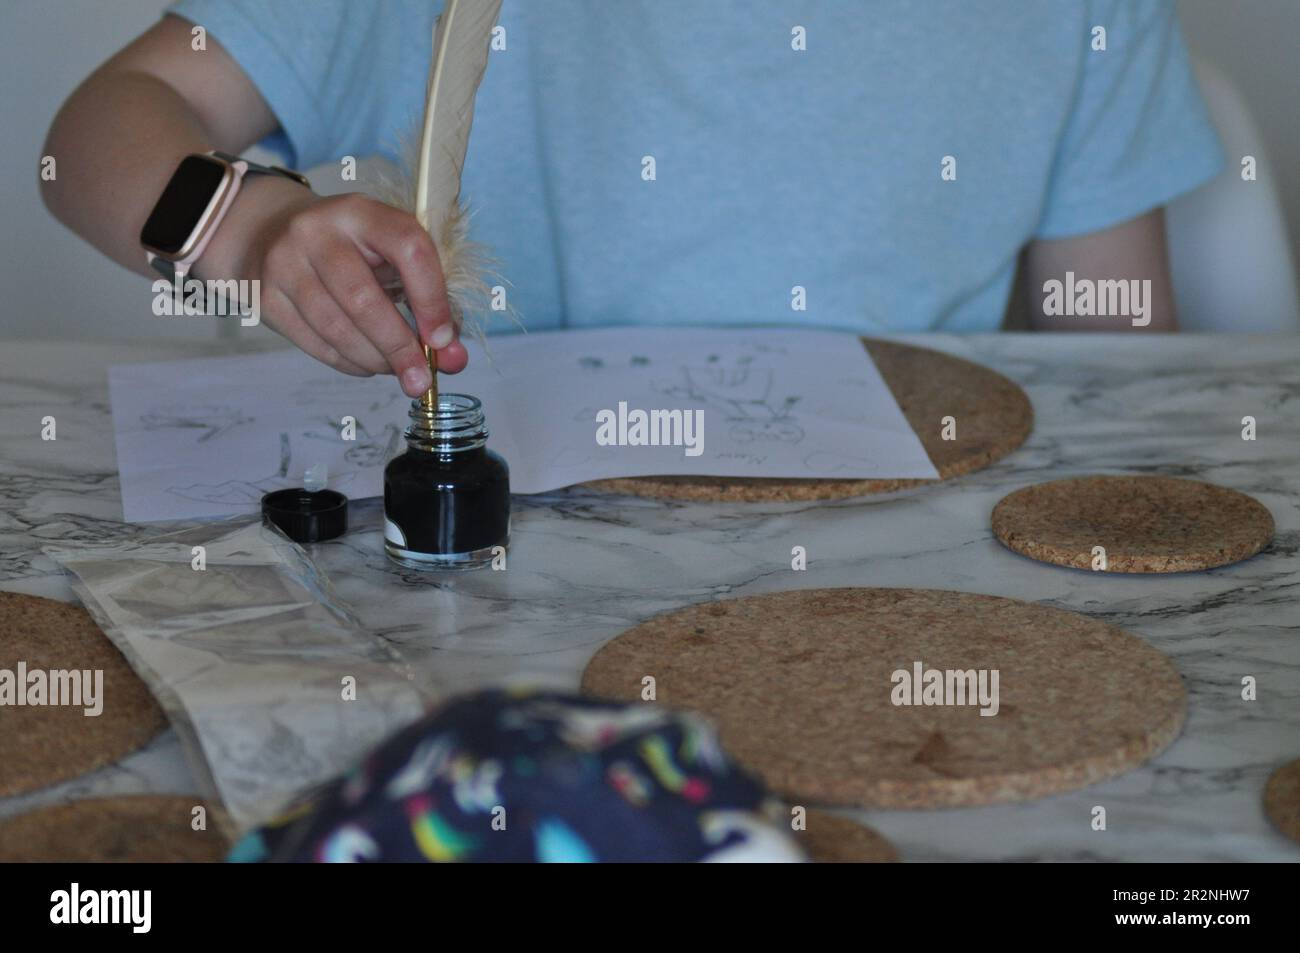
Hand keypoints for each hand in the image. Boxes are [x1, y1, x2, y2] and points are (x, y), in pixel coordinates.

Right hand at [199, 176, 468, 395]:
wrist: (269, 232)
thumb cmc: (350, 249)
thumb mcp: (389, 255)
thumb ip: (428, 302)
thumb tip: (452, 359)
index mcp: (362, 212)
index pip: (408, 247)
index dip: (431, 298)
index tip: (442, 339)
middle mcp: (317, 231)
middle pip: (364, 300)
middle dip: (399, 347)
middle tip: (421, 379)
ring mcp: (284, 263)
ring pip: (337, 328)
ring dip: (375, 360)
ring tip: (396, 370)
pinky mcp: (265, 296)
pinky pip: (315, 343)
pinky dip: (349, 363)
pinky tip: (367, 364)